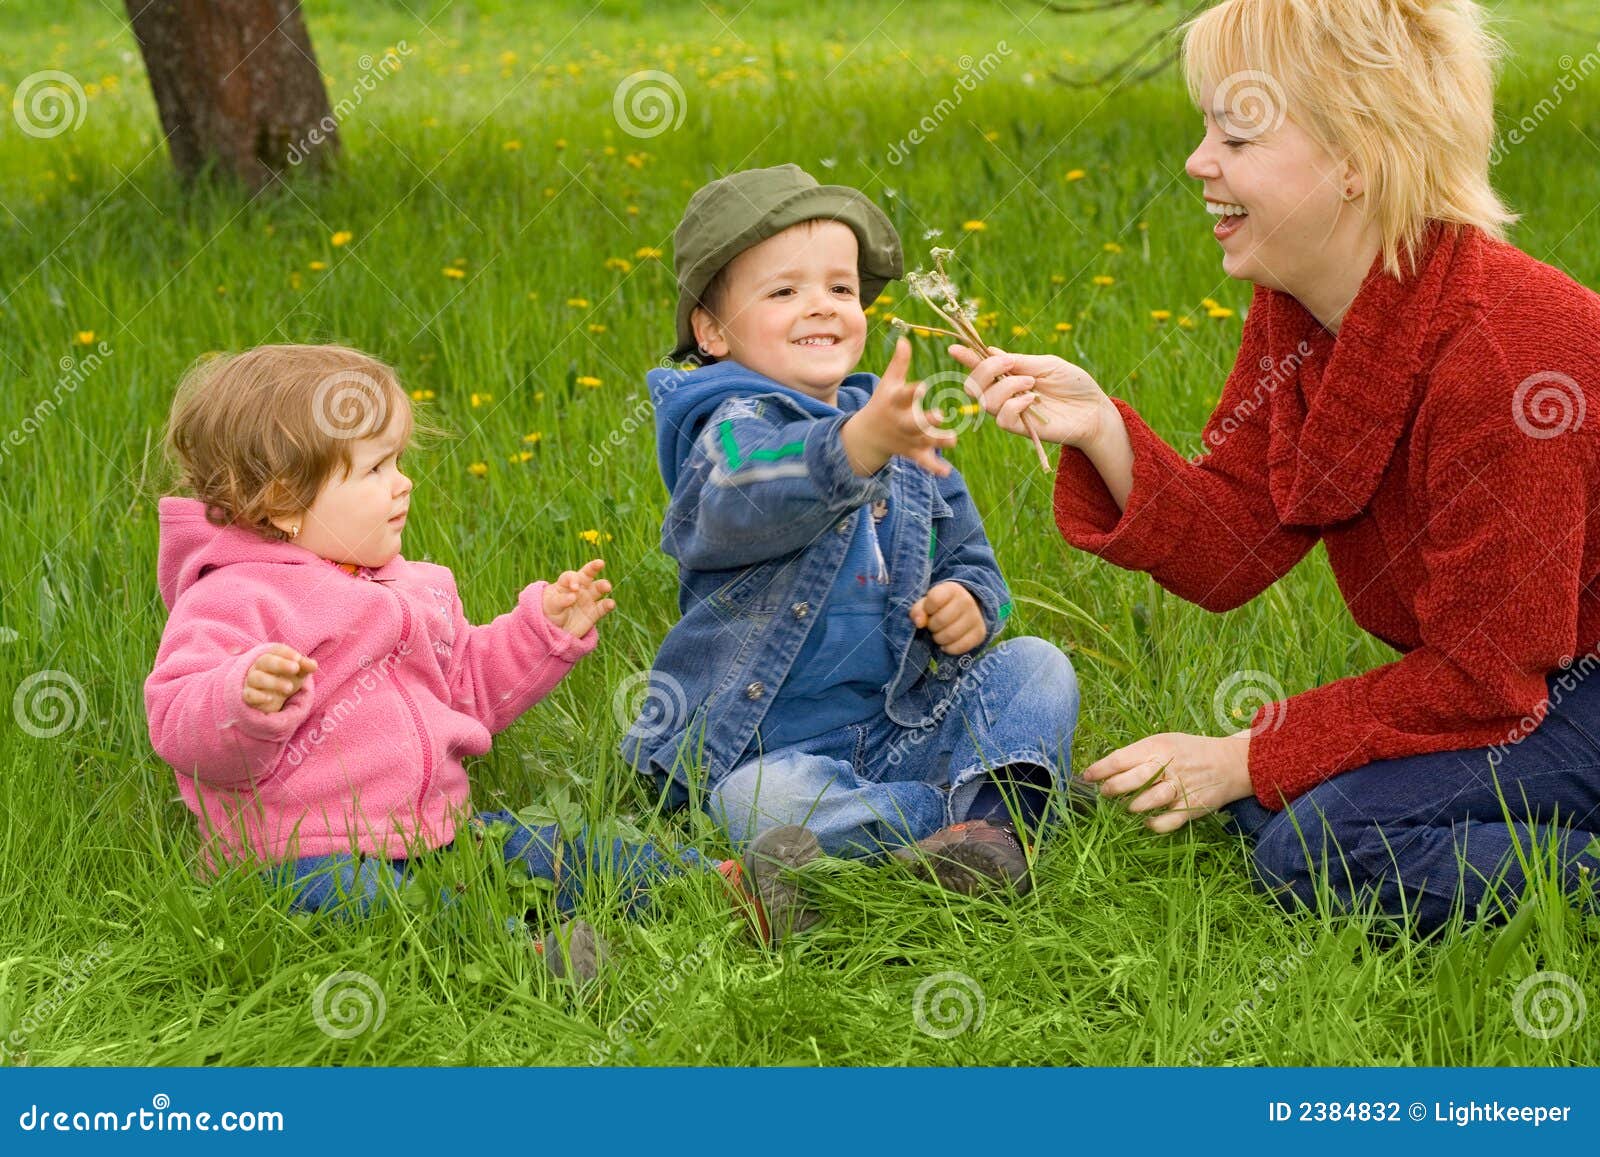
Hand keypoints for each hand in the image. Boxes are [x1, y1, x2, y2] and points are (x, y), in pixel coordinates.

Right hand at [242, 644, 316, 713]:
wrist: (272, 698)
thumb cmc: (286, 679)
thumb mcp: (298, 673)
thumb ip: (305, 666)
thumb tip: (313, 665)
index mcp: (271, 656)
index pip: (275, 650)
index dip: (286, 652)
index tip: (298, 658)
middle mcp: (258, 666)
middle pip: (265, 661)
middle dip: (280, 664)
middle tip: (295, 668)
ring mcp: (251, 681)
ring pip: (256, 678)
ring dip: (273, 682)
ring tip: (289, 687)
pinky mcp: (248, 695)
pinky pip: (249, 694)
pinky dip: (259, 696)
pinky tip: (270, 698)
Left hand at [542, 559, 614, 636]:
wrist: (555, 630)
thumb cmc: (550, 612)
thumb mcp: (551, 606)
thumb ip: (561, 600)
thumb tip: (573, 596)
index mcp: (566, 583)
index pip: (571, 576)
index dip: (574, 580)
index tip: (574, 588)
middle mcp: (579, 588)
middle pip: (587, 574)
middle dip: (594, 567)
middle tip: (600, 563)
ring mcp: (588, 599)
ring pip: (598, 588)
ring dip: (603, 585)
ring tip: (607, 587)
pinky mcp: (594, 612)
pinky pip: (603, 607)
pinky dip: (608, 605)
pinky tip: (611, 604)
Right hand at [840, 337, 957, 477]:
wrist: (867, 437)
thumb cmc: (883, 403)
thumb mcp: (888, 384)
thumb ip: (899, 363)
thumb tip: (904, 338)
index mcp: (895, 402)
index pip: (903, 396)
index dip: (912, 392)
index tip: (923, 387)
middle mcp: (901, 421)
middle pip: (913, 422)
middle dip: (926, 420)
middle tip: (940, 415)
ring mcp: (907, 438)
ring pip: (923, 441)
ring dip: (938, 441)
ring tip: (953, 440)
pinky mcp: (913, 452)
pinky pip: (924, 461)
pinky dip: (934, 467)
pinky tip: (945, 471)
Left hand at [909, 581, 985, 654]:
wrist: (965, 612)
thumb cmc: (940, 607)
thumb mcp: (927, 604)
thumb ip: (918, 610)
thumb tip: (919, 623)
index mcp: (952, 589)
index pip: (934, 599)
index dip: (927, 609)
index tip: (929, 610)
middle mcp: (967, 601)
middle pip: (940, 620)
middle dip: (932, 626)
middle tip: (934, 625)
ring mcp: (975, 617)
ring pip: (950, 635)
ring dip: (939, 638)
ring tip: (940, 633)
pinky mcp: (980, 633)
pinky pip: (959, 647)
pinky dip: (949, 648)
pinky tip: (947, 643)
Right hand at [948, 343, 1114, 448]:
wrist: (1093, 409)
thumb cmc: (1074, 384)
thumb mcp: (1047, 364)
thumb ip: (1019, 361)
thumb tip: (989, 351)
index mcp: (1010, 374)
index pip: (981, 367)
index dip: (966, 357)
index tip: (954, 348)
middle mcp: (1005, 393)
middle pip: (972, 386)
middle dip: (984, 370)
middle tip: (1009, 364)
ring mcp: (1010, 411)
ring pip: (985, 401)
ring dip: (1007, 386)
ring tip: (1031, 383)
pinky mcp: (1019, 428)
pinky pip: (1001, 417)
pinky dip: (1015, 404)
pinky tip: (1032, 400)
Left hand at [1082, 730, 1254, 832]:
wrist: (1231, 763)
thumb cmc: (1189, 752)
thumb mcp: (1165, 742)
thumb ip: (1138, 755)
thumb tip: (1106, 769)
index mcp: (1158, 746)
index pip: (1121, 758)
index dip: (1100, 769)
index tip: (1087, 776)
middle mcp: (1168, 767)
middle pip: (1132, 779)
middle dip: (1112, 788)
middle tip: (1105, 793)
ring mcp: (1180, 788)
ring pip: (1148, 801)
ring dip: (1132, 806)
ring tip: (1126, 806)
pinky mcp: (1191, 807)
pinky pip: (1167, 821)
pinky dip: (1154, 824)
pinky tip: (1148, 821)